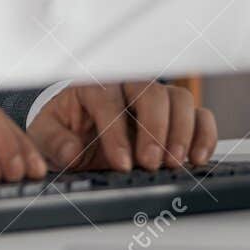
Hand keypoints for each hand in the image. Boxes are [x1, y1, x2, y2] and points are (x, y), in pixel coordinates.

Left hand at [28, 81, 216, 172]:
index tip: (121, 163)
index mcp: (90, 86)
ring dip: (181, 131)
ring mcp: (153, 98)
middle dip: (154, 129)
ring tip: (174, 163)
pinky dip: (204, 134)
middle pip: (149, 92)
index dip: (116, 132)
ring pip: (178, 99)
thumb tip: (72, 150)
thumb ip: (54, 141)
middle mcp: (126, 86)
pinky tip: (198, 158)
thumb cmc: (63, 129)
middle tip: (151, 163)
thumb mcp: (45, 135)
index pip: (107, 101)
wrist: (76, 130)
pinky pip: (199, 114)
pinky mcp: (174, 113)